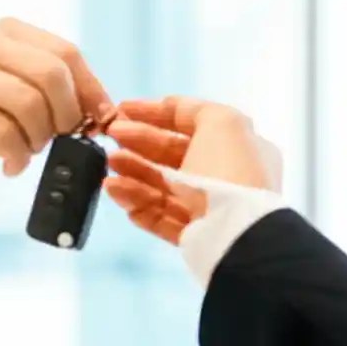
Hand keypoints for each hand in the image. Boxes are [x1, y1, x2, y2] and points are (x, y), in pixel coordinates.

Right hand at [0, 17, 111, 182]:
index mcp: (10, 31)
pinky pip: (3, 132)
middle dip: (65, 116)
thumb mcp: (29, 100)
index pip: (67, 53)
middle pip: (51, 74)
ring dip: (38, 139)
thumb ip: (65, 96)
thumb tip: (109, 114)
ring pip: (28, 104)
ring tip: (28, 150)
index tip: (101, 122)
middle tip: (58, 139)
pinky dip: (17, 157)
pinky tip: (11, 165)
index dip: (91, 91)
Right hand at [103, 96, 280, 244]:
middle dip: (139, 143)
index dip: (156, 114)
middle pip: (173, 156)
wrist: (238, 232)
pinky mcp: (195, 237)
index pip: (192, 125)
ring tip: (108, 167)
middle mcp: (226, 176)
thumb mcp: (221, 122)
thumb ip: (194, 110)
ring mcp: (210, 208)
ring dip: (133, 173)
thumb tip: (170, 108)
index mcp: (238, 147)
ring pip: (163, 187)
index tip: (122, 109)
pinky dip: (136, 202)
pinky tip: (115, 191)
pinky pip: (160, 217)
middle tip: (110, 136)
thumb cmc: (231, 170)